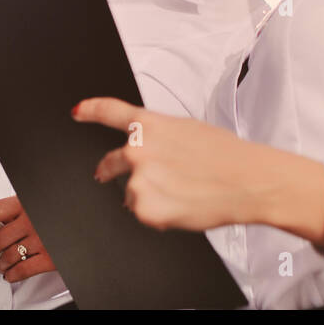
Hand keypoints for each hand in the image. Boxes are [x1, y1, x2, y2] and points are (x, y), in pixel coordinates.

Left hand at [0, 196, 57, 282]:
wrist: (87, 218)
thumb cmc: (62, 205)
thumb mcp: (37, 199)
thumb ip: (19, 206)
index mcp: (24, 203)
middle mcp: (30, 221)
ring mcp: (40, 240)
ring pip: (8, 257)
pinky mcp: (50, 257)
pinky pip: (23, 270)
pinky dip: (13, 275)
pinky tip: (10, 274)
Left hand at [72, 97, 265, 232]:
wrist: (246, 180)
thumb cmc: (226, 155)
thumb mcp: (188, 131)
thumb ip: (160, 137)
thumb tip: (149, 150)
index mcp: (149, 125)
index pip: (110, 112)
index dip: (90, 110)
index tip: (77, 112)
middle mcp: (138, 150)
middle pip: (110, 162)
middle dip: (107, 171)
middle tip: (108, 176)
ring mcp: (139, 180)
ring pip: (132, 193)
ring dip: (148, 195)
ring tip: (181, 192)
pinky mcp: (145, 208)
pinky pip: (144, 214)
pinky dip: (159, 213)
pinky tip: (181, 205)